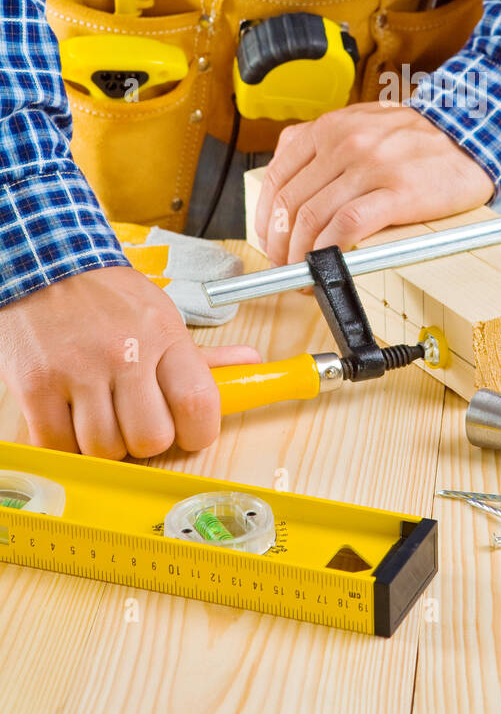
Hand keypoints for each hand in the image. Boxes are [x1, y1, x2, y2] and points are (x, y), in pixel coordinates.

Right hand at [0, 266, 260, 457]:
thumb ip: (202, 354)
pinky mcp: (37, 385)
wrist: (44, 265)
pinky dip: (63, 444)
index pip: (198, 404)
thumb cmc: (107, 296)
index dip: (197, 434)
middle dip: (144, 442)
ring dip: (101, 444)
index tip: (186, 433)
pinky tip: (67, 419)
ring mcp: (78, 370)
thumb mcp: (162, 315)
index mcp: (164, 336)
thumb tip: (251, 364)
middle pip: (150, 438)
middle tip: (133, 422)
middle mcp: (125, 354)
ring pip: (103, 448)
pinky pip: (58, 444)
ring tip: (97, 416)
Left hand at [255, 102, 494, 263]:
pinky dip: (329, 251)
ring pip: (313, 218)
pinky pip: (347, 226)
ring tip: (305, 275)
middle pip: (291, 204)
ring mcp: (371, 166)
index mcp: (330, 128)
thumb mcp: (362, 123)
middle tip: (285, 267)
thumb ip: (323, 145)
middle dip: (280, 246)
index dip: (265, 219)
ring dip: (301, 256)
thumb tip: (289, 187)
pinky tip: (329, 265)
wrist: (472, 134)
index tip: (270, 242)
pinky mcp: (398, 192)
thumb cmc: (418, 138)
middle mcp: (345, 142)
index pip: (277, 178)